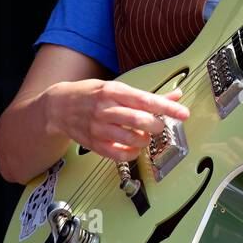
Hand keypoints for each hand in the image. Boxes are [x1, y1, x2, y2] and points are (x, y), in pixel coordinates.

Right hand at [46, 79, 189, 163]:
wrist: (59, 106)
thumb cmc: (91, 95)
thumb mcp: (118, 88)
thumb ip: (147, 95)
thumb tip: (175, 96)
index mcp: (114, 92)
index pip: (146, 100)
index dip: (167, 108)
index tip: (183, 113)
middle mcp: (106, 109)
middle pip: (139, 120)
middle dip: (156, 125)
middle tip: (158, 125)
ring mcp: (99, 128)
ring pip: (130, 139)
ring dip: (145, 140)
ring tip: (145, 136)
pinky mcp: (94, 144)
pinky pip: (118, 154)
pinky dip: (132, 154)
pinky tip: (134, 148)